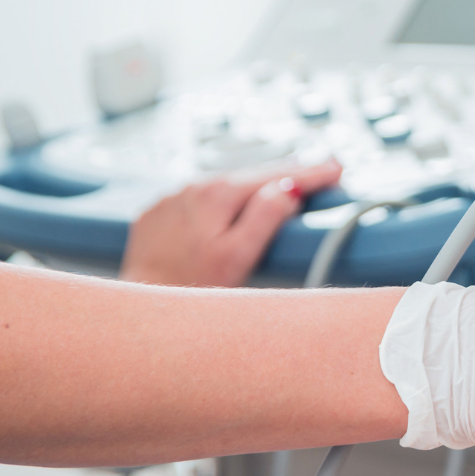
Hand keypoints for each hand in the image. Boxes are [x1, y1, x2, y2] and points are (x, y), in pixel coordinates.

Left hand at [120, 160, 341, 285]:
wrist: (139, 307)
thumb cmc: (190, 288)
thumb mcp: (237, 256)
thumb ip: (265, 217)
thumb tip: (288, 188)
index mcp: (217, 193)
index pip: (275, 175)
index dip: (310, 171)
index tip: (335, 168)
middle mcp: (191, 187)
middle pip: (250, 175)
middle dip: (285, 174)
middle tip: (319, 172)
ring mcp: (170, 198)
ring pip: (223, 186)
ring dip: (252, 186)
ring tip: (281, 187)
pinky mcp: (157, 214)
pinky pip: (197, 200)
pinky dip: (221, 201)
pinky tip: (232, 209)